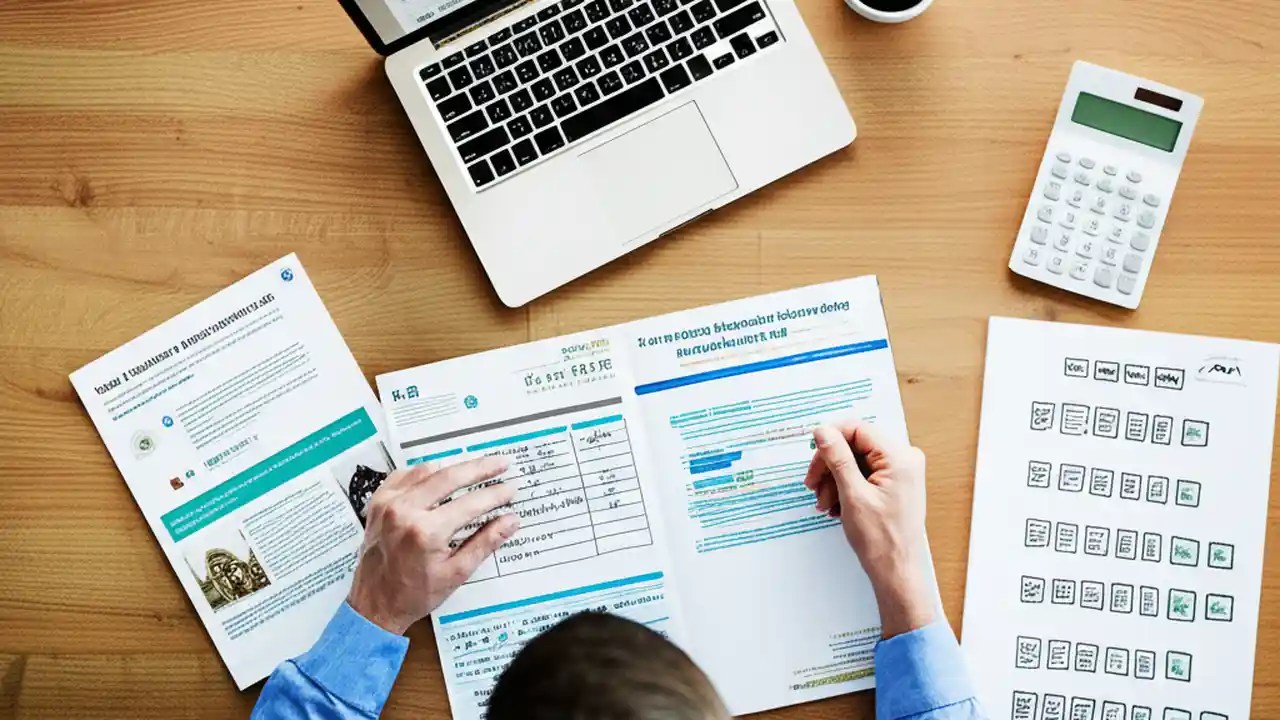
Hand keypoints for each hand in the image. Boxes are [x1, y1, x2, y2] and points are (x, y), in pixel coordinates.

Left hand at [346, 457, 519, 633]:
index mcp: (426, 532)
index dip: (495, 494)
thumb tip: (511, 521)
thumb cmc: (415, 594)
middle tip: (501, 463)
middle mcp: (404, 511)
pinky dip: (425, 473)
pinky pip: (405, 475)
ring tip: (474, 469)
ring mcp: (387, 503)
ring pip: (427, 470)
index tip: (511, 488)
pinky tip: (439, 478)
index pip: (470, 503)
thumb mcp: (456, 573)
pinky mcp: (377, 502)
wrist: (374, 604)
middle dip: (480, 467)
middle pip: (450, 476)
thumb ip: (485, 543)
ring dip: (452, 468)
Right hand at [804, 420, 935, 637]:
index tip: (813, 455)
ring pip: (857, 460)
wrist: (896, 571)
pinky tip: (836, 506)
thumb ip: (837, 458)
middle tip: (813, 485)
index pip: (858, 429)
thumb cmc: (880, 539)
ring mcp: (902, 472)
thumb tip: (822, 430)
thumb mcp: (852, 494)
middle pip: (856, 445)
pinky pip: (864, 474)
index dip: (831, 439)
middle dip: (831, 465)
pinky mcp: (896, 484)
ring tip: (825, 503)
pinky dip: (846, 486)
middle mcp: (905, 459)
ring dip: (835, 479)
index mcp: (900, 458)